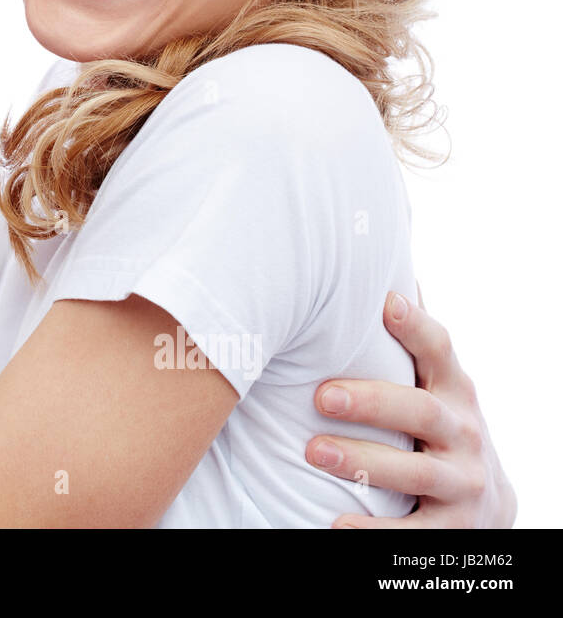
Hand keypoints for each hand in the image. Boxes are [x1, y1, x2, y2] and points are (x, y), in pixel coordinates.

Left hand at [305, 291, 515, 527]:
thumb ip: (408, 337)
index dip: (415, 325)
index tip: (384, 302)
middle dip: (372, 402)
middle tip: (321, 395)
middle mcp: (464, 432)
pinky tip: (334, 525)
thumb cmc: (436, 425)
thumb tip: (381, 266)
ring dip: (363, 462)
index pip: (440, 350)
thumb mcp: (432, 384)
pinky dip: (373, 532)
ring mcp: (462, 481)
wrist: (485, 504)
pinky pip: (414, 533)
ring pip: (416, 471)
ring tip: (314, 452)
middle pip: (421, 412)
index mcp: (453, 389)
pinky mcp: (453, 527)